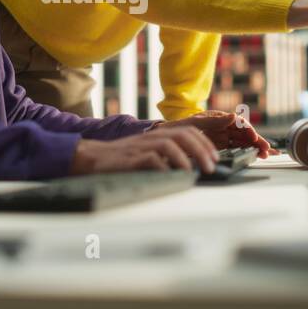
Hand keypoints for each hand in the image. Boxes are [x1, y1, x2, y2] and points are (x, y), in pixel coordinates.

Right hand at [71, 125, 218, 174]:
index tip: (214, 157)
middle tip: (210, 166)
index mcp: (159, 135)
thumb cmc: (122, 159)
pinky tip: (171, 177)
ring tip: (194, 172)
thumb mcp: (148, 153)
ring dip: (187, 158)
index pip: (188, 131)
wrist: (93, 158)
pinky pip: (152, 159)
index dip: (205, 143)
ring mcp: (142, 146)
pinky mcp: (132, 158)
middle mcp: (152, 137)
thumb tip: (191, 166)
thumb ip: (167, 156)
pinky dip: (165, 167)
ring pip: (170, 144)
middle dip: (202, 150)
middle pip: (183, 135)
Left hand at [154, 110, 272, 157]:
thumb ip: (214, 120)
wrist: (168, 138)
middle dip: (256, 140)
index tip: (253, 137)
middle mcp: (224, 128)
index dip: (248, 130)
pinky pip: (236, 150)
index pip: (239, 123)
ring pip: (243, 142)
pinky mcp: (221, 148)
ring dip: (255, 147)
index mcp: (220, 118)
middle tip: (267, 149)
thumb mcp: (195, 123)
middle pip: (244, 134)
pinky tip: (257, 156)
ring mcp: (223, 138)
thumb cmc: (180, 127)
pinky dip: (247, 153)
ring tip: (266, 155)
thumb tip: (233, 116)